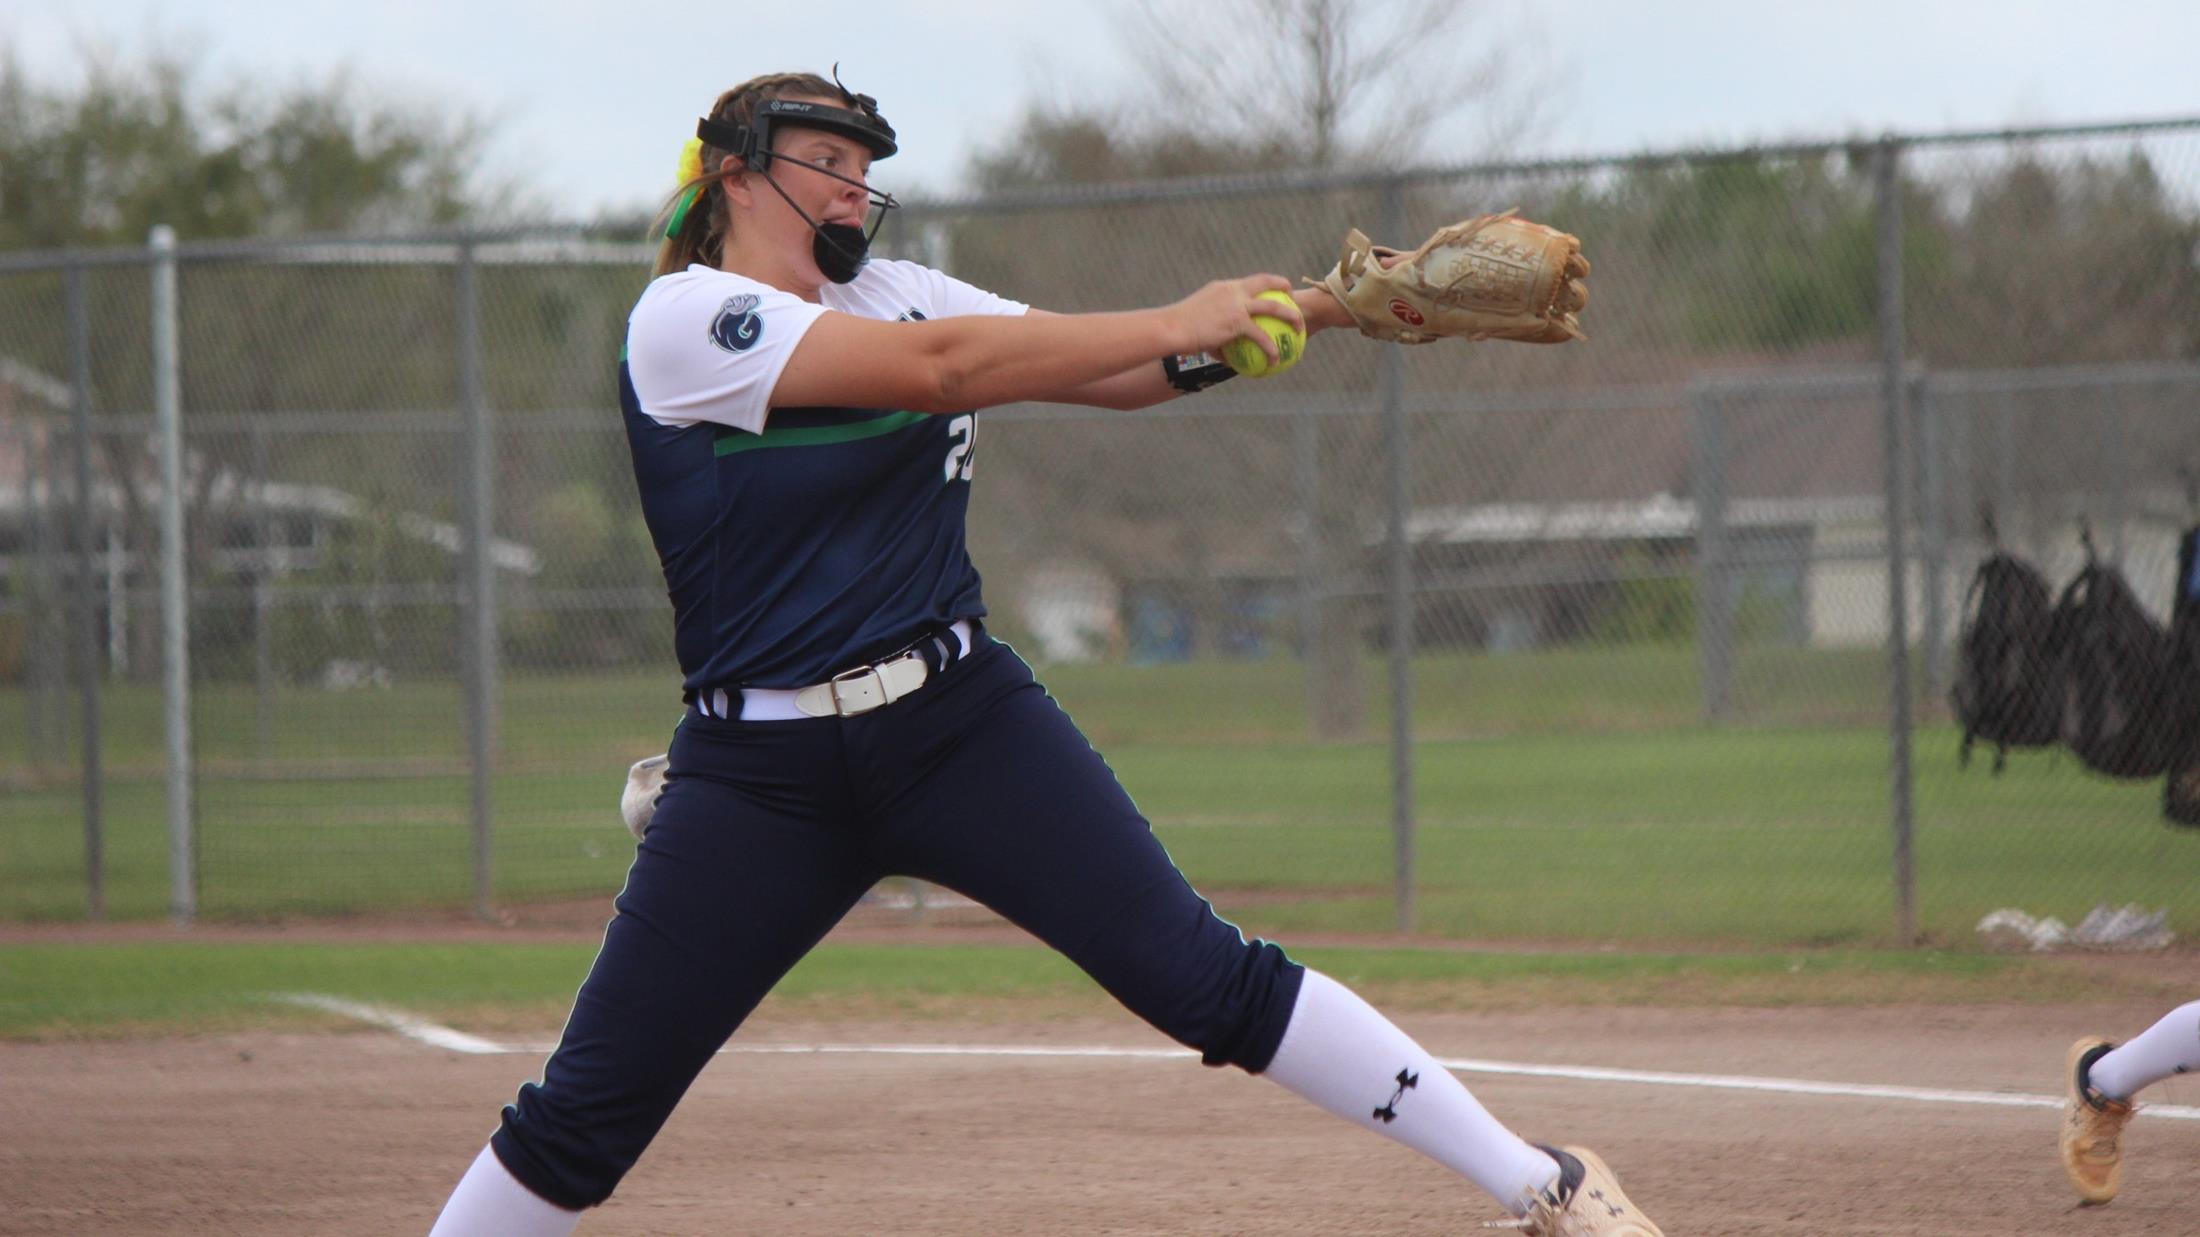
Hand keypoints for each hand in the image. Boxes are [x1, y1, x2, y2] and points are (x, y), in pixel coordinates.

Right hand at [1166, 275, 1304, 364]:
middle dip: (1281, 286)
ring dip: (1290, 315)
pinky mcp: (1237, 323)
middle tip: (1292, 294)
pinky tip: (1276, 359)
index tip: (1271, 288)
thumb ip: (1212, 335)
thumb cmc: (1177, 330)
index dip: (1262, 283)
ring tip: (1300, 326)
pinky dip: (1271, 348)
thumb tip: (1222, 353)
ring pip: (1272, 307)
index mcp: (1222, 288)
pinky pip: (1261, 336)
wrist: (1171, 328)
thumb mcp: (1196, 325)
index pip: (1247, 282)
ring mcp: (1236, 305)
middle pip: (1264, 283)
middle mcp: (1232, 291)